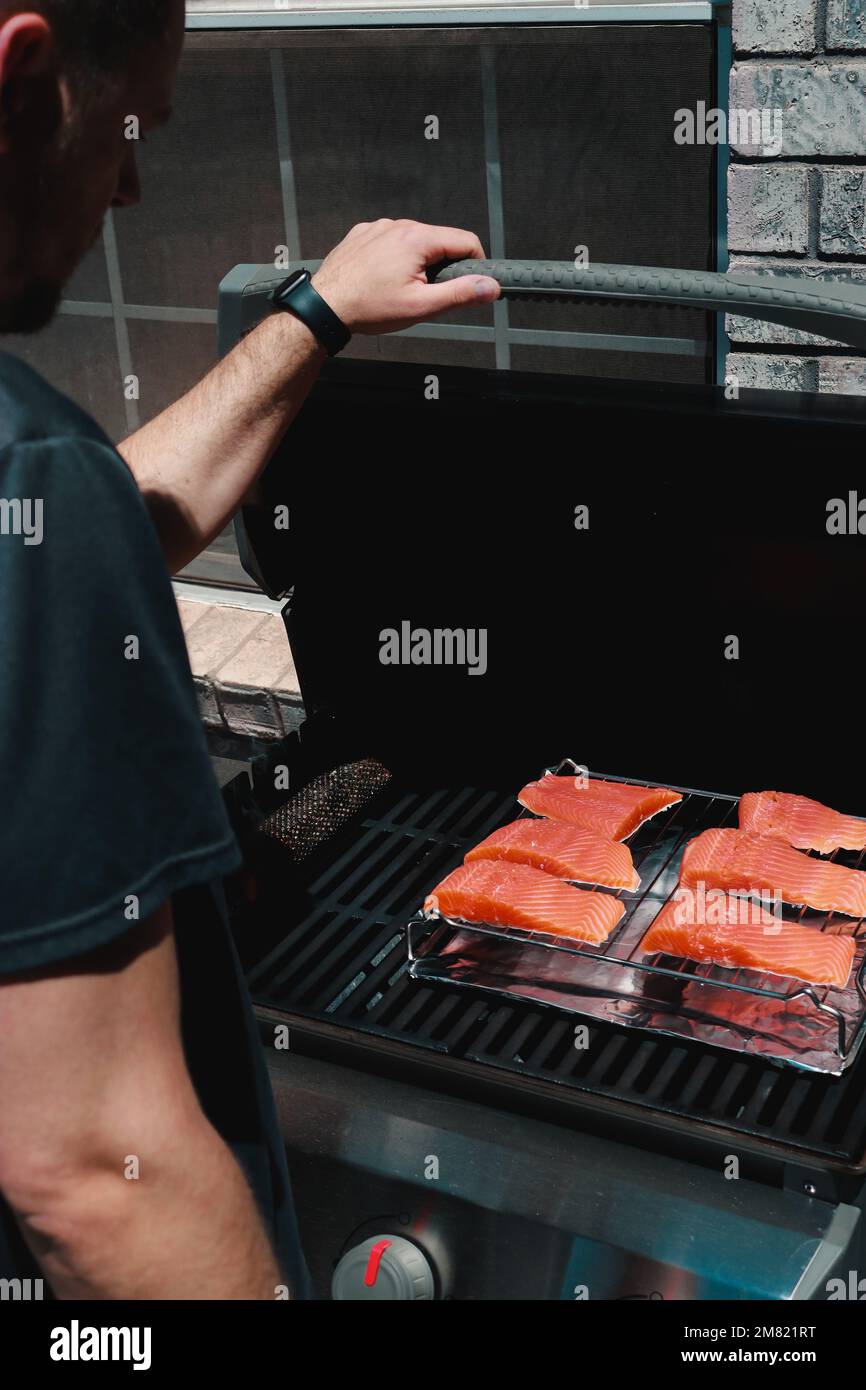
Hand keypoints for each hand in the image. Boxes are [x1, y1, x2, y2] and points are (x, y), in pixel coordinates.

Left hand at [310, 219, 500, 333]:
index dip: (476, 263)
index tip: (470, 283)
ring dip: (418, 262)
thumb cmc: (368, 307)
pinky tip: (384, 278)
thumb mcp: (421, 306)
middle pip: (440, 240)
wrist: (325, 306)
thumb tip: (489, 286)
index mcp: (417, 238)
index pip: (466, 240)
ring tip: (402, 289)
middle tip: (428, 294)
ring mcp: (378, 227)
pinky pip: (391, 241)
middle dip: (443, 265)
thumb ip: (459, 294)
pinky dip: (395, 257)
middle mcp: (398, 225)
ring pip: (415, 240)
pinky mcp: (363, 234)